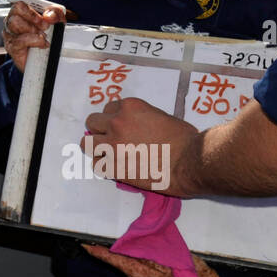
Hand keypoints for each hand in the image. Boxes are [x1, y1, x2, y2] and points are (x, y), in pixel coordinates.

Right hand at [0, 0, 66, 71]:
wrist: (44, 60)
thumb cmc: (47, 36)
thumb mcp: (57, 21)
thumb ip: (56, 14)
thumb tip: (49, 15)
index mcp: (22, 9)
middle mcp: (13, 17)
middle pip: (16, 7)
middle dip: (33, 15)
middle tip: (44, 24)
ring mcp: (10, 31)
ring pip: (15, 23)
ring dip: (32, 28)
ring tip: (43, 35)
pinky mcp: (11, 45)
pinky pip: (19, 39)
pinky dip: (34, 41)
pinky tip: (42, 43)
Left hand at [82, 244, 223, 276]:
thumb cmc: (193, 272)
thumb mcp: (171, 256)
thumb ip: (150, 250)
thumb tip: (133, 242)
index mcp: (144, 273)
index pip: (116, 261)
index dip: (99, 253)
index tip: (86, 245)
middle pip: (119, 264)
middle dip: (108, 253)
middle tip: (96, 241)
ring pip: (128, 268)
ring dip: (122, 258)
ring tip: (117, 245)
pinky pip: (137, 274)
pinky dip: (133, 265)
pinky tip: (137, 257)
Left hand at [83, 97, 200, 195]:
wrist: (190, 162)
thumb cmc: (185, 139)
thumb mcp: (162, 117)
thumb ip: (142, 119)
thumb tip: (137, 127)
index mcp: (129, 107)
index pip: (108, 109)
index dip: (114, 119)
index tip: (120, 128)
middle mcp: (117, 123)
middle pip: (93, 122)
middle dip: (100, 130)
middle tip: (111, 139)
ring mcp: (113, 145)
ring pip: (86, 144)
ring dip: (95, 148)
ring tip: (105, 154)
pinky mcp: (114, 167)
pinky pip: (97, 166)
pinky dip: (104, 167)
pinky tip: (114, 168)